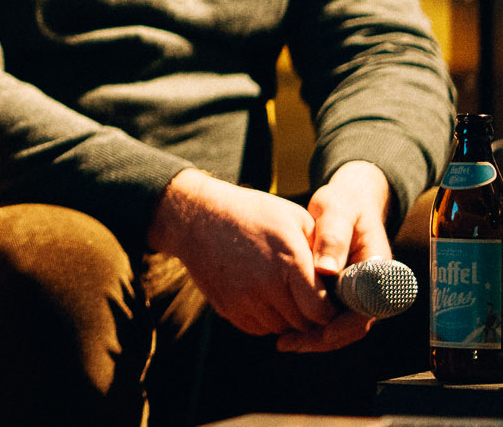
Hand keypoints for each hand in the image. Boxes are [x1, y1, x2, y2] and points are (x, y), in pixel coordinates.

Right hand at [149, 170, 331, 339]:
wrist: (196, 218)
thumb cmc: (252, 214)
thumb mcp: (295, 219)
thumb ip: (324, 251)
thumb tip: (347, 280)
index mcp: (289, 262)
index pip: (322, 311)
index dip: (330, 310)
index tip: (331, 300)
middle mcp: (267, 286)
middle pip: (305, 324)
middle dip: (313, 315)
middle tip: (312, 299)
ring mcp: (244, 300)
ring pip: (283, 328)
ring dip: (290, 317)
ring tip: (286, 292)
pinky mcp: (229, 309)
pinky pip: (260, 328)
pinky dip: (268, 318)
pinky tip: (265, 295)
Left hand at [278, 161, 393, 352]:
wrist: (346, 203)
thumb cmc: (342, 204)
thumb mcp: (336, 212)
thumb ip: (332, 238)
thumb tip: (326, 270)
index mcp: (379, 271)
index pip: (366, 311)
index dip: (342, 327)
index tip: (317, 334)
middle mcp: (373, 288)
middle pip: (352, 326)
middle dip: (322, 339)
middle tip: (288, 344)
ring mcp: (358, 293)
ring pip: (340, 326)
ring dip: (314, 337)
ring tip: (283, 342)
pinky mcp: (343, 293)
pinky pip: (329, 316)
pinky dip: (310, 324)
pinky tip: (285, 327)